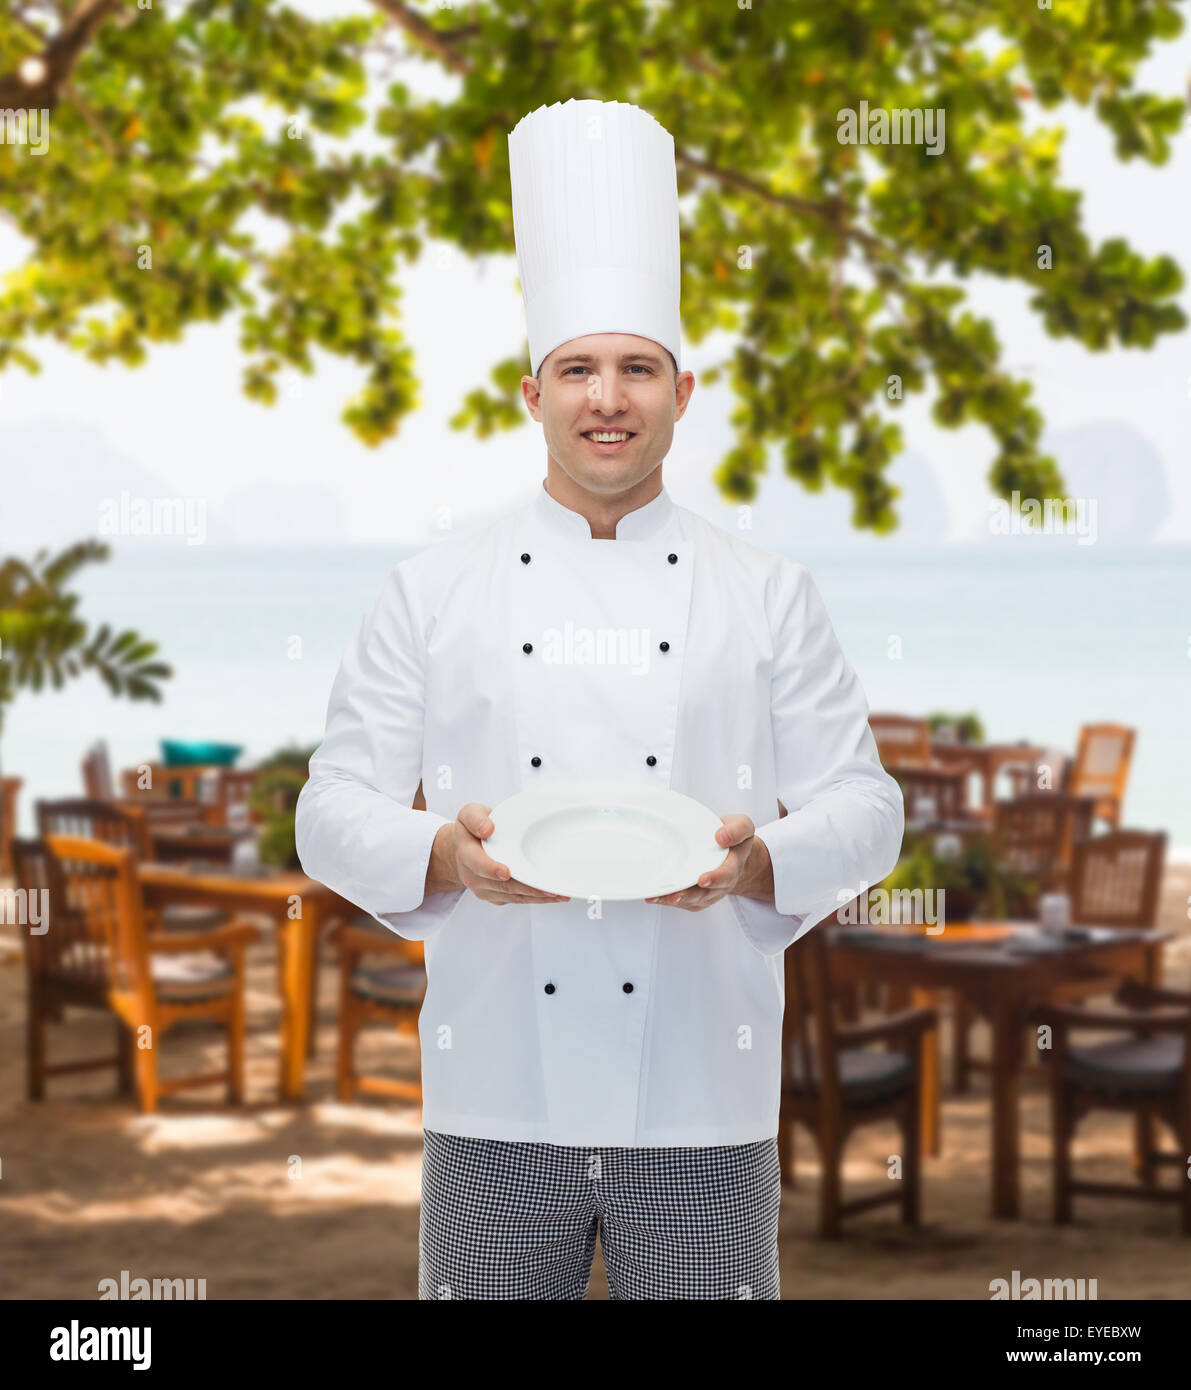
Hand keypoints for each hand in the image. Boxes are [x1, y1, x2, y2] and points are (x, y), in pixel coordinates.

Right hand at [428, 803, 569, 906]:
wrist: (462, 850)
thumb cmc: (471, 830)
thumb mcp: (468, 814)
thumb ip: (475, 818)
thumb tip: (487, 828)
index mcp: (466, 854)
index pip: (477, 863)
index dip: (492, 869)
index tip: (506, 872)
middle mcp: (473, 876)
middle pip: (501, 885)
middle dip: (526, 888)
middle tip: (548, 888)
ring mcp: (485, 889)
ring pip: (512, 896)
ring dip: (536, 897)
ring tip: (558, 894)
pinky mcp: (495, 896)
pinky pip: (516, 900)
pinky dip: (535, 899)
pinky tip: (552, 896)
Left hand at [645, 814, 772, 911]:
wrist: (733, 851)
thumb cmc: (734, 837)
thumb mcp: (743, 826)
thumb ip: (738, 830)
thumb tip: (721, 836)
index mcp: (733, 865)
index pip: (727, 874)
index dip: (715, 878)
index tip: (703, 879)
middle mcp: (721, 883)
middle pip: (705, 894)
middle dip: (688, 895)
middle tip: (673, 895)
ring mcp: (709, 891)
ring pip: (692, 900)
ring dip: (674, 900)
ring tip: (656, 897)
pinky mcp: (697, 895)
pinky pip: (684, 901)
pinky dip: (668, 900)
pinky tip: (654, 897)